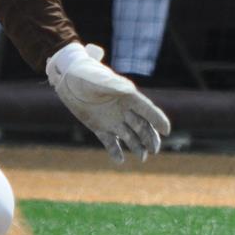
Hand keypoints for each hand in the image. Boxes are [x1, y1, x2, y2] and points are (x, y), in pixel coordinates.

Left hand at [46, 41, 171, 163]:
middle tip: (154, 150)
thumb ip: (113, 86)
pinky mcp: (99, 127)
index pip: (147, 109)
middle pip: (142, 126)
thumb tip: (129, 90)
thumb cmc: (85, 74)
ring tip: (142, 157)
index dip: (157, 119)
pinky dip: (115, 151)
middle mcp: (123, 109)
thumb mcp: (99, 79)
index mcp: (127, 96)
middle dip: (150, 138)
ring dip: (137, 147)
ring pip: (129, 136)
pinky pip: (110, 142)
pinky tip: (120, 161)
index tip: (167, 130)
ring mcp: (111, 119)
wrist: (67, 77)